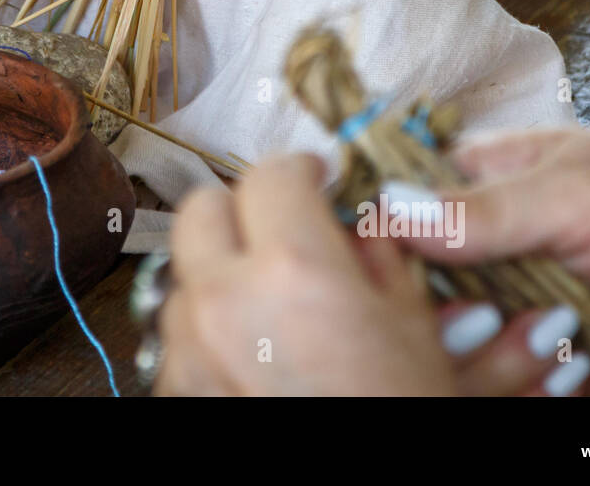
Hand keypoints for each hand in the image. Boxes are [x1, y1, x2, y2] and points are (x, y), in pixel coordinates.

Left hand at [157, 152, 456, 394]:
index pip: (270, 175)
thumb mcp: (418, 331)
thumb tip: (357, 219)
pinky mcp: (172, 388)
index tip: (317, 181)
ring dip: (223, 270)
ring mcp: (187, 349)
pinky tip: (256, 353)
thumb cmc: (401, 417)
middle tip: (287, 230)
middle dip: (244, 208)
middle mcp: (225, 303)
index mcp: (293, 272)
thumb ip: (381, 254)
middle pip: (202, 207)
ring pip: (186, 270)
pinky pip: (177, 331)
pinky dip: (209, 327)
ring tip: (275, 304)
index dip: (300, 172)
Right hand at [400, 127, 589, 390]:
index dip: (382, 234)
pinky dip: (526, 378)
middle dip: (441, 308)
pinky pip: (504, 372)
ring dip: (492, 348)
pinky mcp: (541, 343)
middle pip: (417, 281)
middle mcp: (485, 237)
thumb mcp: (574, 193)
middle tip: (483, 314)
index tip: (385, 264)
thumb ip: (482, 209)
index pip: (399, 200)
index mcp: (481, 177)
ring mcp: (512, 293)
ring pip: (456, 334)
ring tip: (551, 334)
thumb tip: (389, 210)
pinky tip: (566, 361)